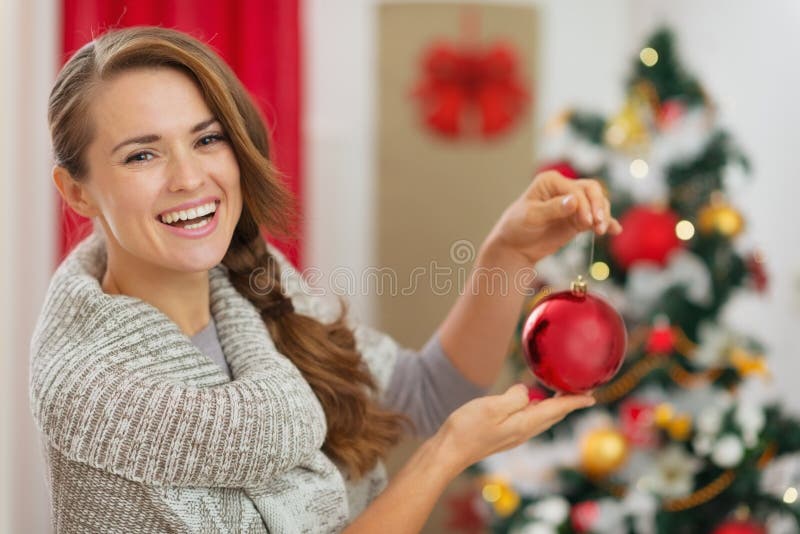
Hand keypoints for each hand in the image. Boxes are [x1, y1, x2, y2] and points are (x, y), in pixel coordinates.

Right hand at [433, 384, 594, 474]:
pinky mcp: (504, 435)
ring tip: (561, 392)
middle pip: (553, 415)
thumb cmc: (467, 428)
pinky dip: (539, 409)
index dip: (575, 401)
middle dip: (568, 403)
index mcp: (524, 423)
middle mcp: (523, 431)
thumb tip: (526, 393)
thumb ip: (514, 398)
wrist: (449, 451)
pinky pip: (529, 419)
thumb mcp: (492, 407)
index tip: (592, 395)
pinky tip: (531, 402)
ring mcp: (514, 435)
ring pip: (542, 418)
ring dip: (555, 406)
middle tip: (581, 389)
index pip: (557, 409)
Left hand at [482, 171, 622, 266]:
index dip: (585, 204)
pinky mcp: (578, 218)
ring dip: (603, 216)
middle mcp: (564, 188)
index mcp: (551, 181)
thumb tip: (574, 201)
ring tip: (601, 232)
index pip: (576, 189)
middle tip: (599, 225)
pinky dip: (607, 223)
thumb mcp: (531, 217)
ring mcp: (573, 204)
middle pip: (592, 190)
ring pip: (597, 203)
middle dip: (599, 207)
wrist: (515, 245)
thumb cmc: (517, 226)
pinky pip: (596, 218)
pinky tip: (615, 230)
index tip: (586, 222)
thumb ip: (552, 209)